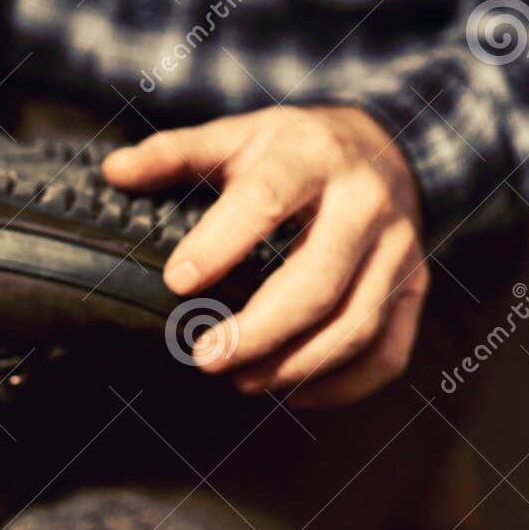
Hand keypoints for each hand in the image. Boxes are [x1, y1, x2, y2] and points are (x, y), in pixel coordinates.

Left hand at [104, 105, 428, 406]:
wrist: (386, 147)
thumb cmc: (297, 150)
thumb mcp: (239, 136)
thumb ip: (175, 153)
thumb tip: (112, 171)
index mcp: (315, 155)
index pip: (270, 199)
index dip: (222, 243)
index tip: (177, 283)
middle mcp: (368, 202)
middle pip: (318, 281)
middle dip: (259, 331)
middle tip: (205, 357)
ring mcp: (400, 250)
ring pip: (356, 325)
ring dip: (294, 366)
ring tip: (240, 380)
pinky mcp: (416, 289)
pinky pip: (387, 353)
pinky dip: (340, 386)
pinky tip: (291, 393)